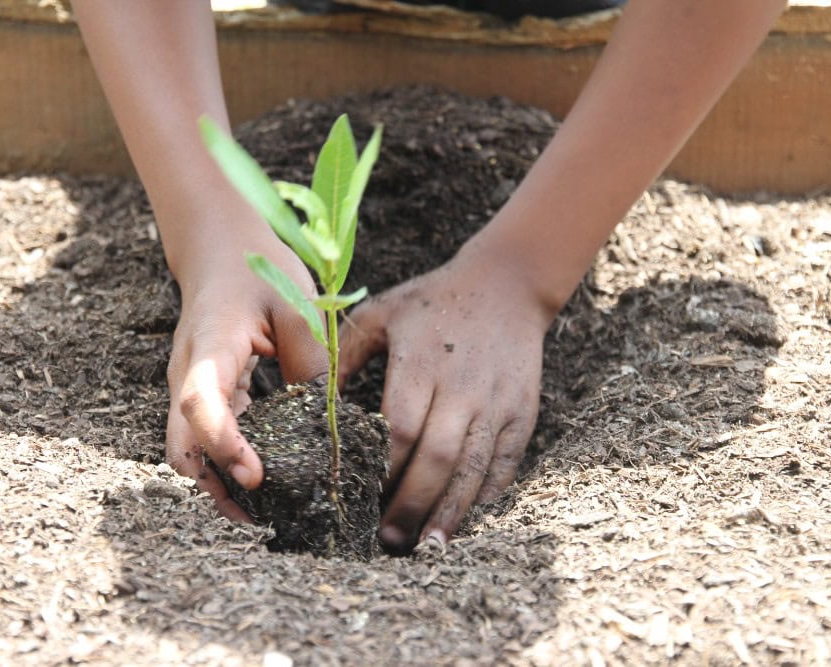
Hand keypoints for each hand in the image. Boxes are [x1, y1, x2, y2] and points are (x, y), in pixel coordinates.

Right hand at [164, 229, 327, 520]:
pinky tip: (262, 477)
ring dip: (219, 482)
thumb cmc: (259, 271)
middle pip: (182, 446)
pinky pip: (205, 439)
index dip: (224, 445)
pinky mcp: (202, 395)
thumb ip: (311, 365)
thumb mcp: (297, 309)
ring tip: (265, 509)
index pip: (201, 404)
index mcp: (211, 347)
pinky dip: (226, 462)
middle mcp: (188, 375)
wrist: (218, 248)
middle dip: (215, 487)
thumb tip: (329, 426)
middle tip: (261, 514)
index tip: (256, 476)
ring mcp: (189, 388)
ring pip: (189, 450)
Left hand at [339, 242, 552, 549]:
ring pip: (473, 468)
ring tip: (429, 546)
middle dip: (412, 504)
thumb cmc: (433, 301)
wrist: (507, 284)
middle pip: (437, 458)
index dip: (382, 469)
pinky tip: (466, 517)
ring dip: (451, 511)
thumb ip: (344, 354)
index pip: (400, 429)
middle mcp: (463, 389)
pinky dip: (487, 493)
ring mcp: (497, 403)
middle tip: (388, 539)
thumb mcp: (381, 314)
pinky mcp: (522, 412)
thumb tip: (308, 399)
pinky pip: (506, 461)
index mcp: (422, 364)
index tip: (360, 498)